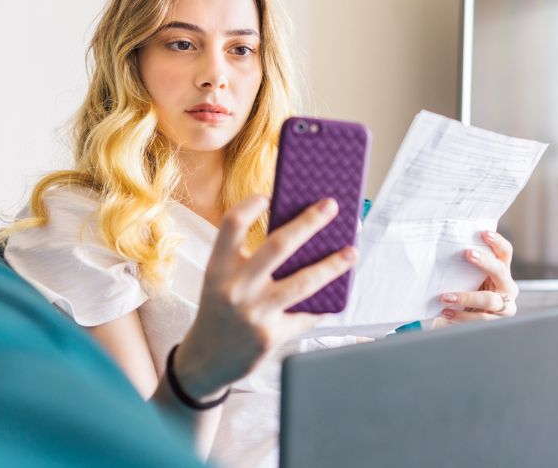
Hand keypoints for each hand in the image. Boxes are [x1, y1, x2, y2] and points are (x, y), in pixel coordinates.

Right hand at [175, 195, 356, 398]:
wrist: (206, 361)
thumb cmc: (219, 311)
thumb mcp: (221, 281)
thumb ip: (247, 259)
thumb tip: (298, 234)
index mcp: (218, 268)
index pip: (232, 224)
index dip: (251, 205)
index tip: (270, 195)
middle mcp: (235, 288)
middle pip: (279, 246)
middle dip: (309, 222)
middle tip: (330, 206)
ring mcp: (255, 313)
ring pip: (303, 282)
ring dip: (333, 265)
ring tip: (351, 252)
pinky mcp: (271, 336)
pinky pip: (306, 315)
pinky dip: (322, 306)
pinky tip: (335, 296)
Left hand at [434, 230, 518, 325]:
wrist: (462, 320)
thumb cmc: (465, 293)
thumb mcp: (467, 278)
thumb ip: (465, 266)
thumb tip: (446, 248)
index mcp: (502, 271)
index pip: (505, 252)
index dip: (497, 242)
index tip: (484, 233)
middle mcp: (508, 287)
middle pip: (500, 271)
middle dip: (484, 262)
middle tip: (467, 253)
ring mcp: (505, 306)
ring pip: (490, 300)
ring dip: (466, 297)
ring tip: (445, 297)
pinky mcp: (497, 323)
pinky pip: (480, 318)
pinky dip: (461, 316)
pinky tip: (446, 313)